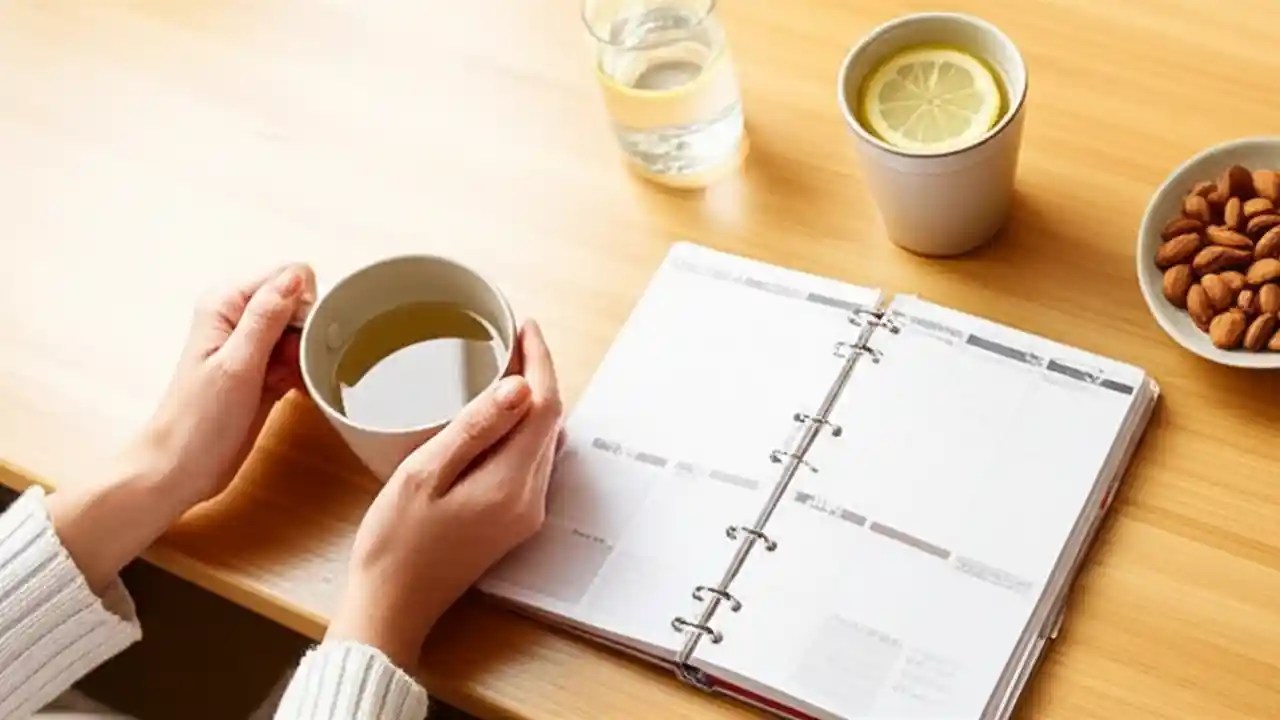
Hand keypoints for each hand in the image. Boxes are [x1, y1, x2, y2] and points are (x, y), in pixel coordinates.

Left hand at [138, 263, 313, 508]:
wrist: (181, 469)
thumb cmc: (200, 420)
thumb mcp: (237, 365)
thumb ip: (266, 318)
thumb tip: (296, 276)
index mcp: (226, 303)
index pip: (288, 276)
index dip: (303, 305)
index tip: (297, 342)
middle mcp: (239, 317)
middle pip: (299, 303)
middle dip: (307, 333)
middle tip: (291, 367)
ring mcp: (252, 345)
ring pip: (303, 332)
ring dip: (307, 356)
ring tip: (288, 383)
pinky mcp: (263, 370)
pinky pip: (299, 358)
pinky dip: (304, 373)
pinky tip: (296, 392)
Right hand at [327, 320, 562, 669]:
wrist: (392, 606)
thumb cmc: (394, 544)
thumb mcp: (423, 475)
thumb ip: (475, 428)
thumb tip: (520, 386)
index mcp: (511, 485)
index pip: (546, 407)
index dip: (541, 360)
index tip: (525, 327)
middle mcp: (530, 500)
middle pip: (550, 421)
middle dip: (538, 375)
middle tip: (511, 338)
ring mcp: (525, 513)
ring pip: (543, 441)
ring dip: (532, 402)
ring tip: (503, 365)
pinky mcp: (514, 521)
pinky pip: (529, 462)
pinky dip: (521, 430)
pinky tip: (497, 416)